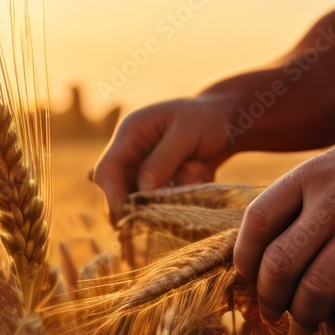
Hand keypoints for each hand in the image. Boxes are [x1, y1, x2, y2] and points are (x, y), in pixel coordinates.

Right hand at [92, 97, 234, 222]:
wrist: (226, 119)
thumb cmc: (207, 118)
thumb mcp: (186, 133)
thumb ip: (164, 160)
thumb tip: (144, 190)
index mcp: (130, 134)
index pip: (107, 170)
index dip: (114, 195)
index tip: (131, 216)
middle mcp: (131, 154)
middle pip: (117, 191)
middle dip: (142, 204)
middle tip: (169, 209)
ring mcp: (145, 170)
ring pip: (143, 201)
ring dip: (171, 197)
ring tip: (198, 170)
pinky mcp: (160, 183)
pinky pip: (163, 202)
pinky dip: (183, 196)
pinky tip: (201, 174)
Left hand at [232, 135, 334, 330]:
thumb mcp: (332, 164)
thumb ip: (300, 199)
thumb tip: (264, 252)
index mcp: (310, 177)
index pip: (257, 223)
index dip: (244, 258)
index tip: (250, 276)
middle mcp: (333, 203)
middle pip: (279, 265)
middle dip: (270, 299)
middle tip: (275, 311)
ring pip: (315, 292)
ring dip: (306, 316)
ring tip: (310, 317)